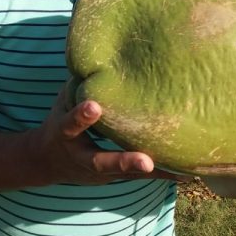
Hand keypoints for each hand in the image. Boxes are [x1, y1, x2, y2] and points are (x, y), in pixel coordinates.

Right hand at [29, 88, 180, 184]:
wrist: (48, 162)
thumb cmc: (59, 122)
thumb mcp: (61, 103)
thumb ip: (78, 86)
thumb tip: (100, 57)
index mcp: (65, 135)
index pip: (71, 125)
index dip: (81, 116)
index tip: (94, 106)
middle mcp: (82, 158)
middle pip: (103, 162)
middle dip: (125, 162)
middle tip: (147, 162)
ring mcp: (100, 172)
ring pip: (126, 174)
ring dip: (153, 172)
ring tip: (182, 171)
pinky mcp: (116, 177)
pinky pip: (140, 177)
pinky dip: (163, 174)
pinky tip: (187, 174)